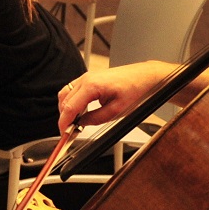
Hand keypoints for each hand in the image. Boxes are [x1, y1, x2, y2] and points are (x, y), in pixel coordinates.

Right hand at [56, 59, 173, 134]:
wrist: (145, 76)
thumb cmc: (135, 89)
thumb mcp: (116, 111)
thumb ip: (95, 119)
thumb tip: (81, 124)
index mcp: (92, 86)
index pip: (69, 107)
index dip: (64, 122)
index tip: (63, 133)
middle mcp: (86, 78)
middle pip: (64, 100)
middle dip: (64, 117)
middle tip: (69, 130)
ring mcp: (87, 76)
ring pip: (66, 93)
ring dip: (66, 108)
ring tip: (74, 122)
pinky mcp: (90, 77)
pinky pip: (73, 89)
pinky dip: (71, 101)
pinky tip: (79, 111)